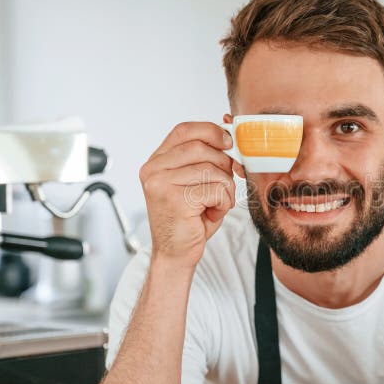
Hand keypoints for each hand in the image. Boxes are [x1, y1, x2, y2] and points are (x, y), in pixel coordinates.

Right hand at [139, 121, 236, 269]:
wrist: (176, 253)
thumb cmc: (189, 218)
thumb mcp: (196, 181)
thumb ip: (205, 158)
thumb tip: (229, 138)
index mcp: (157, 161)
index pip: (184, 130)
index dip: (210, 131)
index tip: (228, 142)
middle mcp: (153, 169)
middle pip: (201, 148)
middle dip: (223, 165)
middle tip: (224, 184)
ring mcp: (160, 184)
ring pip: (212, 170)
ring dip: (225, 188)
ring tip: (216, 203)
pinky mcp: (174, 199)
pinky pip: (215, 190)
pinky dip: (223, 202)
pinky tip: (211, 213)